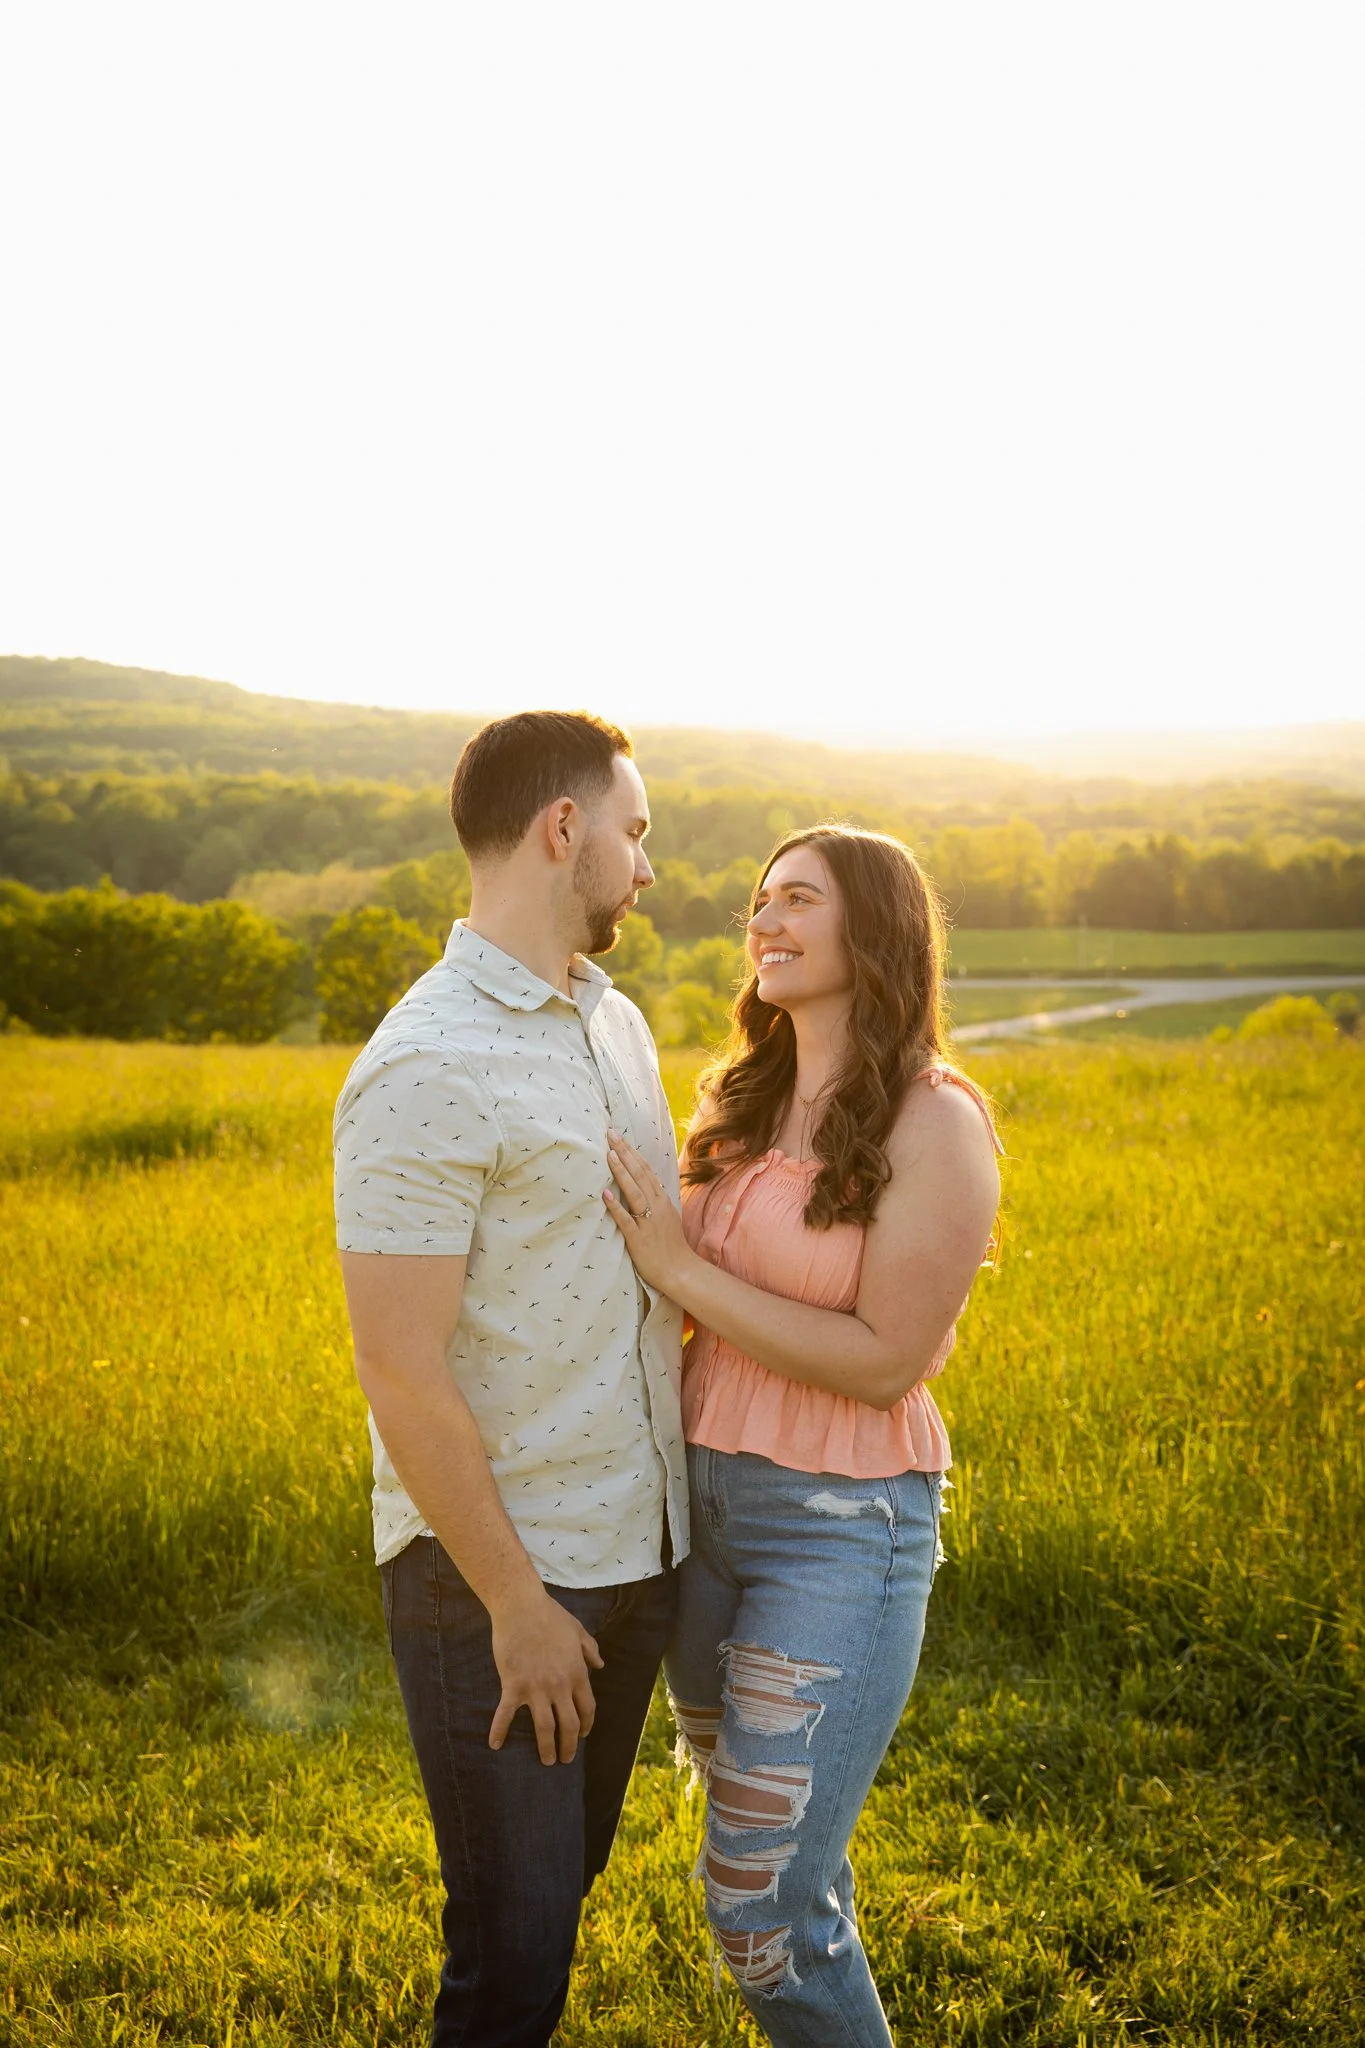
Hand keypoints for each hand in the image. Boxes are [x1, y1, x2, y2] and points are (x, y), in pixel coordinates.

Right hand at [488, 1589, 604, 1764]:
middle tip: (565, 1759)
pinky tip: (495, 1745)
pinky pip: (506, 1714)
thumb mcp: (578, 1631)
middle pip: (569, 1725)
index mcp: (577, 1673)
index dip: (586, 1725)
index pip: (587, 1709)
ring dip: (546, 1748)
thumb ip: (590, 1650)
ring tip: (547, 1761)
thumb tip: (600, 1665)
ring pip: (544, 1727)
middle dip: (569, 1745)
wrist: (521, 1607)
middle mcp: (559, 1685)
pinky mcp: (513, 1685)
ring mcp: (536, 1688)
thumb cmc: (550, 1616)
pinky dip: (500, 1730)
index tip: (582, 1735)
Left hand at [603, 1131, 692, 1294]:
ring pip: (634, 1192)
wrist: (680, 1270)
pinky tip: (605, 1195)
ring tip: (609, 1155)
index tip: (618, 1136)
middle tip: (610, 1134)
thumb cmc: (670, 1244)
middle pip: (639, 1174)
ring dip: (621, 1172)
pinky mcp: (638, 1238)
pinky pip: (626, 1220)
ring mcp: (647, 1221)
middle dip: (624, 1153)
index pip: (645, 1170)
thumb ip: (655, 1198)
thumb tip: (645, 1182)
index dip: (631, 1152)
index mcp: (661, 1199)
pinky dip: (616, 1207)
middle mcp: (655, 1206)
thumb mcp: (666, 1215)